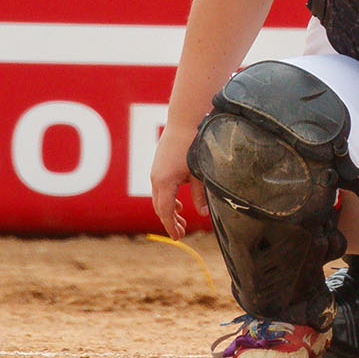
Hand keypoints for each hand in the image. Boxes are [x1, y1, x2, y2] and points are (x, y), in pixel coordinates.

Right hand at [149, 121, 206, 239]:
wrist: (185, 120)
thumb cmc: (194, 144)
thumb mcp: (200, 172)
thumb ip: (201, 194)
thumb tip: (203, 213)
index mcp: (165, 182)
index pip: (165, 211)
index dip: (171, 226)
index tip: (178, 237)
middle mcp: (156, 178)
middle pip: (159, 207)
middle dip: (170, 221)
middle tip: (182, 233)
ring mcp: (155, 171)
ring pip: (158, 198)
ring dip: (168, 210)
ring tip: (181, 220)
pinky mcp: (159, 165)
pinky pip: (159, 188)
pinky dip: (167, 199)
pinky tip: (177, 204)